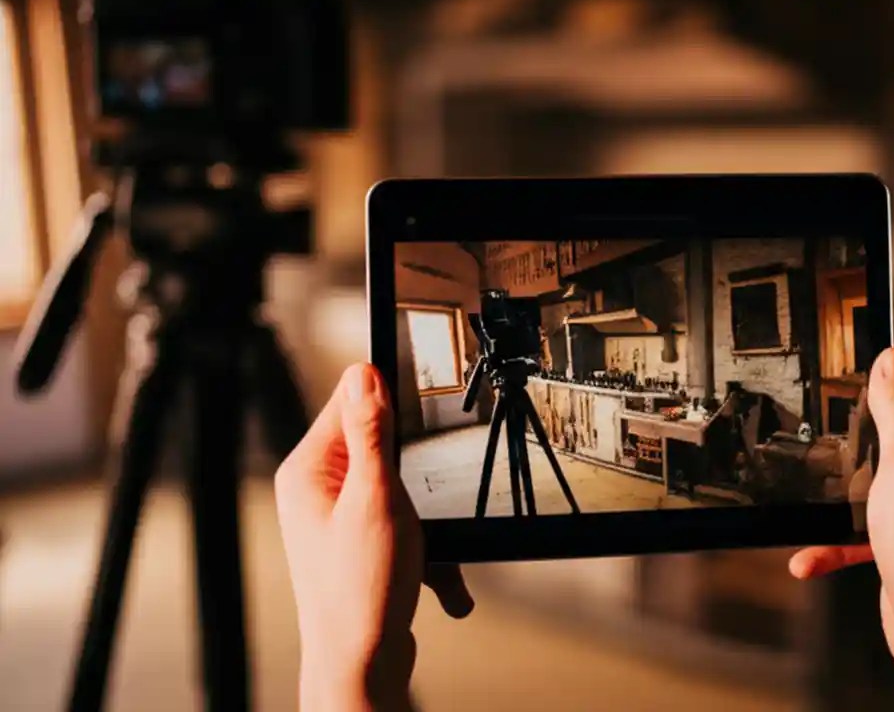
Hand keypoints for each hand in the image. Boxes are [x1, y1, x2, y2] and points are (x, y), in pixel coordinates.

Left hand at [275, 363, 473, 710]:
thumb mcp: (375, 497)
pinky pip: (405, 529)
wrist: (361, 665)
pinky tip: (439, 579)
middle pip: (380, 448)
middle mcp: (316, 492)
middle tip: (421, 499)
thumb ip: (370, 434)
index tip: (423, 402)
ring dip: (428, 520)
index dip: (388, 402)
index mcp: (308, 471)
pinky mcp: (359, 547)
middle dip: (417, 473)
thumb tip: (364, 374)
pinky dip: (429, 551)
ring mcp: (337, 521)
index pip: (348, 403)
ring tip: (427, 550)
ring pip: (400, 491)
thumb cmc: (361, 589)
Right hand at [790, 346, 893, 689]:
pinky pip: (857, 529)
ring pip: (869, 476)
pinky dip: (832, 540)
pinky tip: (807, 554)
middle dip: (852, 424)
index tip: (845, 360)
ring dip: (837, 487)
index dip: (885, 366)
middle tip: (817, 416)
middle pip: (891, 424)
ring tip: (809, 483)